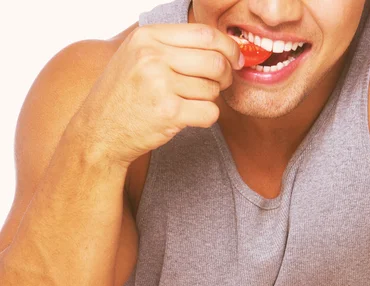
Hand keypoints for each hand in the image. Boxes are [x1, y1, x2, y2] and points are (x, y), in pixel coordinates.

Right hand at [71, 24, 242, 166]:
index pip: (205, 34)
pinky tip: (190, 117)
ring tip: (189, 103)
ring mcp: (160, 85)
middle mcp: (153, 56)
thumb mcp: (136, 56)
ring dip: (209, 99)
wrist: (99, 132)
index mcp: (147, 37)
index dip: (228, 47)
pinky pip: (210, 112)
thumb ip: (171, 46)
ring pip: (212, 89)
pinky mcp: (169, 113)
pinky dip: (207, 117)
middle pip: (215, 61)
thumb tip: (220, 45)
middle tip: (221, 85)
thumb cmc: (122, 96)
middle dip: (225, 75)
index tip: (235, 58)